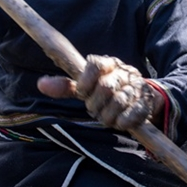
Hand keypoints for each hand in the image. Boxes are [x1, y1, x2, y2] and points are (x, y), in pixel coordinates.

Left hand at [37, 55, 159, 130]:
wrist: (140, 97)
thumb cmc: (106, 92)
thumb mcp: (85, 87)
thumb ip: (65, 86)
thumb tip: (41, 84)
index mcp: (108, 63)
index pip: (95, 64)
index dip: (85, 81)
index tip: (82, 92)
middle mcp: (124, 72)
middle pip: (106, 87)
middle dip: (95, 104)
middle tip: (93, 110)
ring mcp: (137, 87)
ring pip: (119, 102)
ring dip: (107, 115)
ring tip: (105, 117)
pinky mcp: (146, 103)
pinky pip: (133, 114)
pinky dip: (122, 122)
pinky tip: (118, 123)